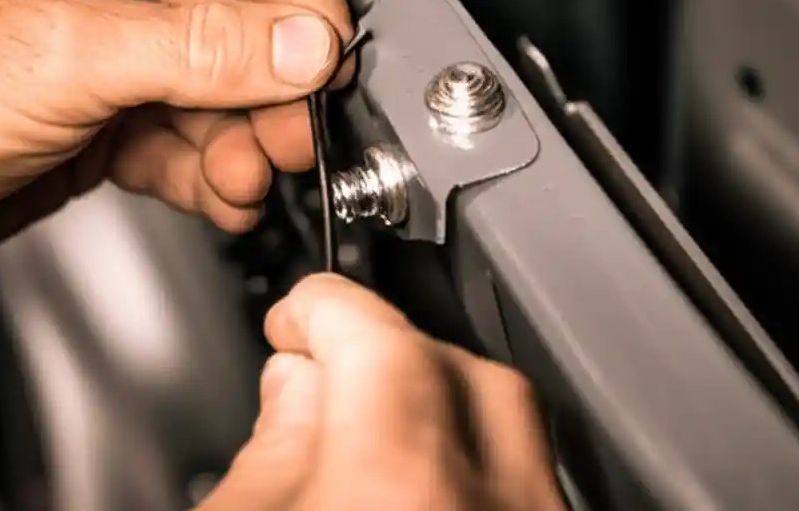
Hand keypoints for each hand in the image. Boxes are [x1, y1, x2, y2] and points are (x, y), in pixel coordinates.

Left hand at [0, 0, 352, 280]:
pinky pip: (181, 137)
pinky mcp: (97, 118)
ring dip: (241, 136)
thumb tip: (300, 42)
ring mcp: (100, 50)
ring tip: (252, 173)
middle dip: (268, 79)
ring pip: (212, 86)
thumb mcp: (73, 53)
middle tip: (296, 126)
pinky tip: (220, 194)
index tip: (325, 43)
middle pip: (230, 14)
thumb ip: (201, 48)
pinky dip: (207, 170)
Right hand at [201, 274, 566, 509]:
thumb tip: (297, 384)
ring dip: (438, 407)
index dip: (320, 307)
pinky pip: (529, 487)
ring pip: (513, 426)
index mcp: (396, 483)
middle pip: (458, 364)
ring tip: (367, 439)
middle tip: (323, 375)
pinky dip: (475, 471)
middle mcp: (493, 508)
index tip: (301, 318)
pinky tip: (415, 493)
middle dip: (386, 351)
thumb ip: (268, 443)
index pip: (370, 330)